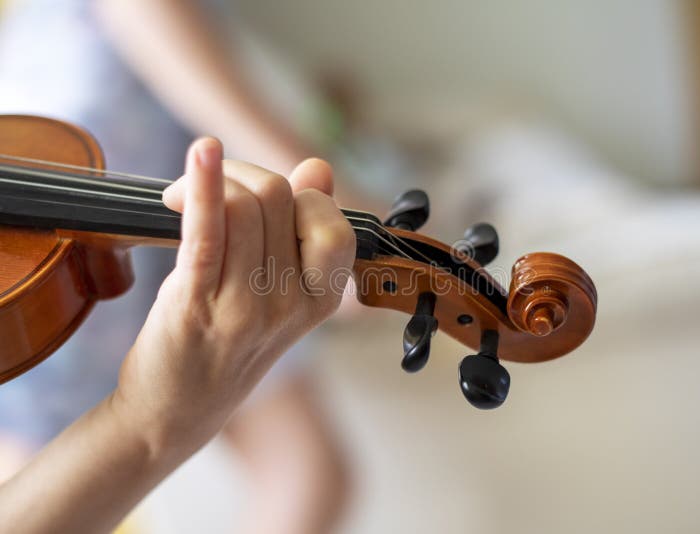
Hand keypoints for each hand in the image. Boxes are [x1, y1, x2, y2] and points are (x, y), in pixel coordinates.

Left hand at [111, 138, 354, 453]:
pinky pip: (208, 230)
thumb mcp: (281, 294)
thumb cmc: (228, 345)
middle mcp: (292, 305)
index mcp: (322, 300)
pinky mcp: (196, 305)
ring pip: (245, 204)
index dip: (298, 195)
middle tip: (210, 187)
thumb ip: (305, 229)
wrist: (178, 409)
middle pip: (279, 197)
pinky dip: (201, 184)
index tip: (262, 201)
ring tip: (179, 195)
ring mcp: (247, 308)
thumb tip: (319, 168)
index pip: (331, 221)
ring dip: (210, 178)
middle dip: (243, 174)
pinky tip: (200, 153)